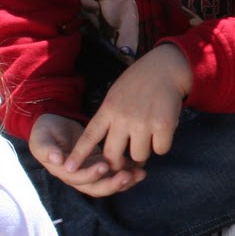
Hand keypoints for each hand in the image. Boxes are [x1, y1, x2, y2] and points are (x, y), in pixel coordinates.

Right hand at [29, 113, 141, 194]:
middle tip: (129, 175)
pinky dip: (128, 171)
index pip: (79, 179)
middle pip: (97, 188)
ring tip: (140, 174)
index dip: (91, 175)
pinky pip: (115, 172)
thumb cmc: (45, 131)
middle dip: (114, 184)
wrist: (54, 124)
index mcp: (63, 172)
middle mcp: (78, 176)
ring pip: (109, 183)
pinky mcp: (100, 163)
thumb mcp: (40, 138)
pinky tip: (141, 166)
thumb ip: (45, 148)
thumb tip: (56, 159)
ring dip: (125, 181)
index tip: (104, 166)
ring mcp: (91, 171)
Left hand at [65, 44, 191, 174]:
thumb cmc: (139, 82)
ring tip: (148, 138)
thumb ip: (110, 117)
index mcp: (108, 109)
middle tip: (125, 163)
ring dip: (143, 153)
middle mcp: (123, 117)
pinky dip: (162, 145)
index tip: (69, 168)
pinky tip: (163, 132)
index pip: (90, 136)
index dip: (79, 154)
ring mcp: (143, 122)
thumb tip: (109, 144)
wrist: (165, 67)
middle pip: (113, 155)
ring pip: (139, 156)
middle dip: (118, 164)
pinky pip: (160, 150)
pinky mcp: (163, 125)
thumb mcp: (115, 95)